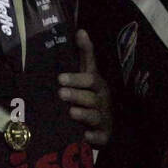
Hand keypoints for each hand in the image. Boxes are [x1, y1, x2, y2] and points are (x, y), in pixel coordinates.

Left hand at [57, 29, 111, 147]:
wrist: (107, 123)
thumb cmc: (91, 93)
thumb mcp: (87, 74)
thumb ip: (84, 54)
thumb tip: (80, 30)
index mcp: (96, 84)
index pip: (89, 76)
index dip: (77, 76)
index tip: (60, 77)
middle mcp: (102, 100)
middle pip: (91, 96)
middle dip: (76, 93)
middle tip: (61, 92)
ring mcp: (104, 118)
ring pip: (94, 115)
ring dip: (83, 113)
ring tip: (70, 112)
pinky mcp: (104, 135)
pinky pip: (100, 137)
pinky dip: (93, 137)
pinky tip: (84, 136)